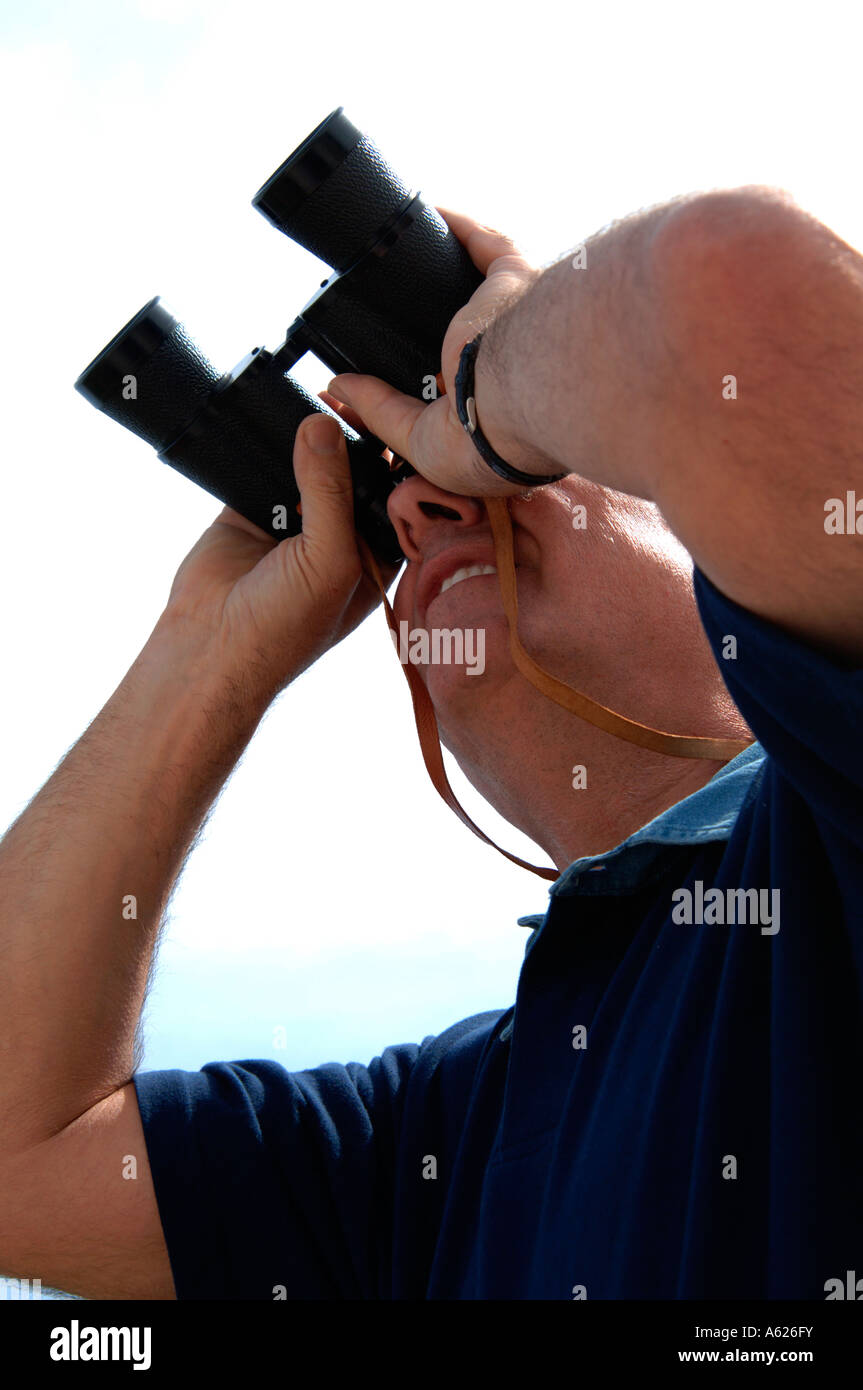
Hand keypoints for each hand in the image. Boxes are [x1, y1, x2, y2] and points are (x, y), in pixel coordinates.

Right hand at [161, 402, 398, 702]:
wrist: (211, 648)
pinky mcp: (253, 508)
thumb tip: (324, 426)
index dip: (393, 456)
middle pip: (352, 472)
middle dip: (350, 439)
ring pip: (309, 463)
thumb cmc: (285, 627)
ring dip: (308, 437)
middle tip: (347, 396)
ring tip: (315, 399)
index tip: (389, 413)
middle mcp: (339, 536)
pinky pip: (264, 465)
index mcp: (374, 554)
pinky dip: (266, 445)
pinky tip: (274, 420)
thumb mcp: (329, 559)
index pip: (393, 494)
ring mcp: (295, 521)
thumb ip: (331, 492)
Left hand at [326, 210, 544, 496]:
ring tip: (395, 252)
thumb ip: (380, 411)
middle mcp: (502, 356)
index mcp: (488, 401)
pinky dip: (455, 226)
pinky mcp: (514, 279)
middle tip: (373, 302)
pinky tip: (423, 214)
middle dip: (421, 312)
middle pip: (455, 324)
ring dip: (440, 264)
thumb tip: (338, 388)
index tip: (364, 361)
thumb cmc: (489, 440)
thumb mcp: (420, 443)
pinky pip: (483, 242)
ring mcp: (510, 315)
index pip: (442, 378)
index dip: (407, 367)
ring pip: (471, 280)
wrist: (519, 400)